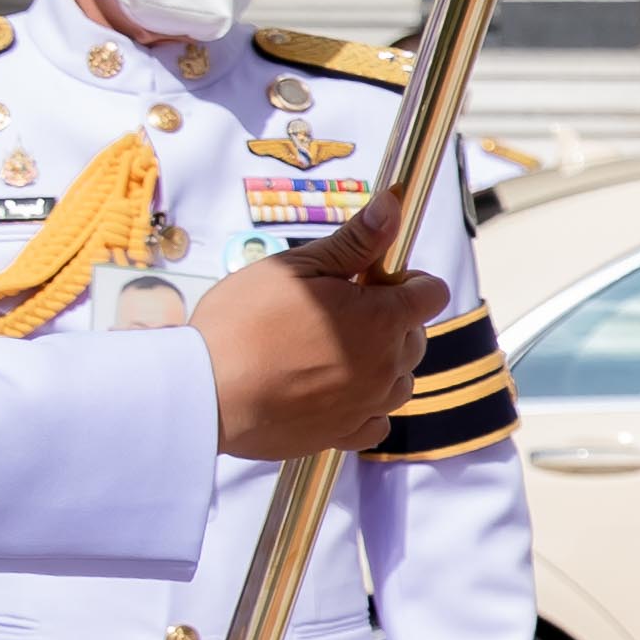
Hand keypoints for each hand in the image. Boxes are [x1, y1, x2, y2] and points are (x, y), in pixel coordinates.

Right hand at [197, 248, 432, 459]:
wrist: (208, 391)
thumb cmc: (245, 322)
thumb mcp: (299, 267)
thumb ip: (356, 241)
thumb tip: (393, 204)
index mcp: (382, 320)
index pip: (432, 293)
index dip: (406, 280)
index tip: (370, 279)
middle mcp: (387, 366)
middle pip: (415, 336)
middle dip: (388, 320)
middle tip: (335, 311)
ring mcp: (369, 405)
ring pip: (399, 379)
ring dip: (378, 362)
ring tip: (325, 350)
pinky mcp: (346, 434)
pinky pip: (377, 420)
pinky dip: (364, 403)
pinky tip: (329, 388)